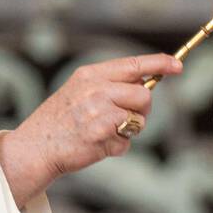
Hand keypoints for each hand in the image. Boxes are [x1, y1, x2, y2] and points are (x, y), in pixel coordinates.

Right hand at [0, 53, 182, 205]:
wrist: (35, 148)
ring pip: (139, 120)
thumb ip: (108, 85)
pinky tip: (96, 145)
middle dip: (142, 110)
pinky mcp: (102, 135)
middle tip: (125, 119)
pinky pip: (126, 142)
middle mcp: (96, 89)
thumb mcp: (78, 91)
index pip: (133, 64)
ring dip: (129, 130)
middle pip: (144, 95)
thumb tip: (144, 85)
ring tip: (104, 132)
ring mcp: (99, 112)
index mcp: (90, 74)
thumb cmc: (59, 122)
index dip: (159, 64)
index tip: (177, 66)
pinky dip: (116, 147)